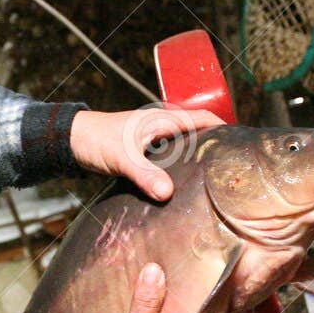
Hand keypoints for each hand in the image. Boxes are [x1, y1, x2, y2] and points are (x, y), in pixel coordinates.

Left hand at [69, 106, 226, 201]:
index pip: (205, 118)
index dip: (225, 128)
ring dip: (199, 160)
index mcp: (164, 119)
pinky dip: (182, 169)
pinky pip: (173, 159)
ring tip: (216, 181)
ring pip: (186, 148)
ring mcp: (155, 139)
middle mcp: (163, 126)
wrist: (71, 141)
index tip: (242, 146)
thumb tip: (167, 194)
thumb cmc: (96, 140)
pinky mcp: (147, 153)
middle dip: (216, 148)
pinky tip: (186, 187)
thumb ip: (145, 175)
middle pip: (199, 134)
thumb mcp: (122, 158)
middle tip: (233, 170)